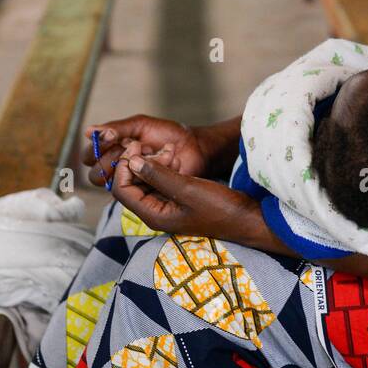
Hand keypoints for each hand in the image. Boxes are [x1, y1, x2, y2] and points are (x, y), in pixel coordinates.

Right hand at [81, 115, 207, 189]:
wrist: (194, 145)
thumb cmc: (167, 134)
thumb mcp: (141, 125)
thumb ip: (117, 128)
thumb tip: (88, 132)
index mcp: (111, 151)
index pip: (89, 157)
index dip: (97, 149)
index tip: (114, 138)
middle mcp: (117, 169)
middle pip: (95, 175)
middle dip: (113, 160)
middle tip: (134, 147)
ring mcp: (131, 183)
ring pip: (113, 184)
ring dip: (132, 165)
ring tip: (150, 152)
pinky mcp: (145, 193)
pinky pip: (136, 190)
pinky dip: (151, 170)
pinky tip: (165, 159)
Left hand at [112, 140, 252, 239]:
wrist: (245, 218)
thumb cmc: (219, 207)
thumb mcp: (187, 188)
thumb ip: (158, 175)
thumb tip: (131, 162)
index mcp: (153, 215)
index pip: (122, 190)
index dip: (124, 168)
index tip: (137, 148)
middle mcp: (155, 212)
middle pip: (132, 184)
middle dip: (140, 163)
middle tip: (158, 148)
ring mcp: (166, 206)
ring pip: (146, 180)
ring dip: (153, 162)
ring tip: (170, 151)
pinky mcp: (176, 199)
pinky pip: (160, 180)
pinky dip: (164, 166)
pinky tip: (175, 156)